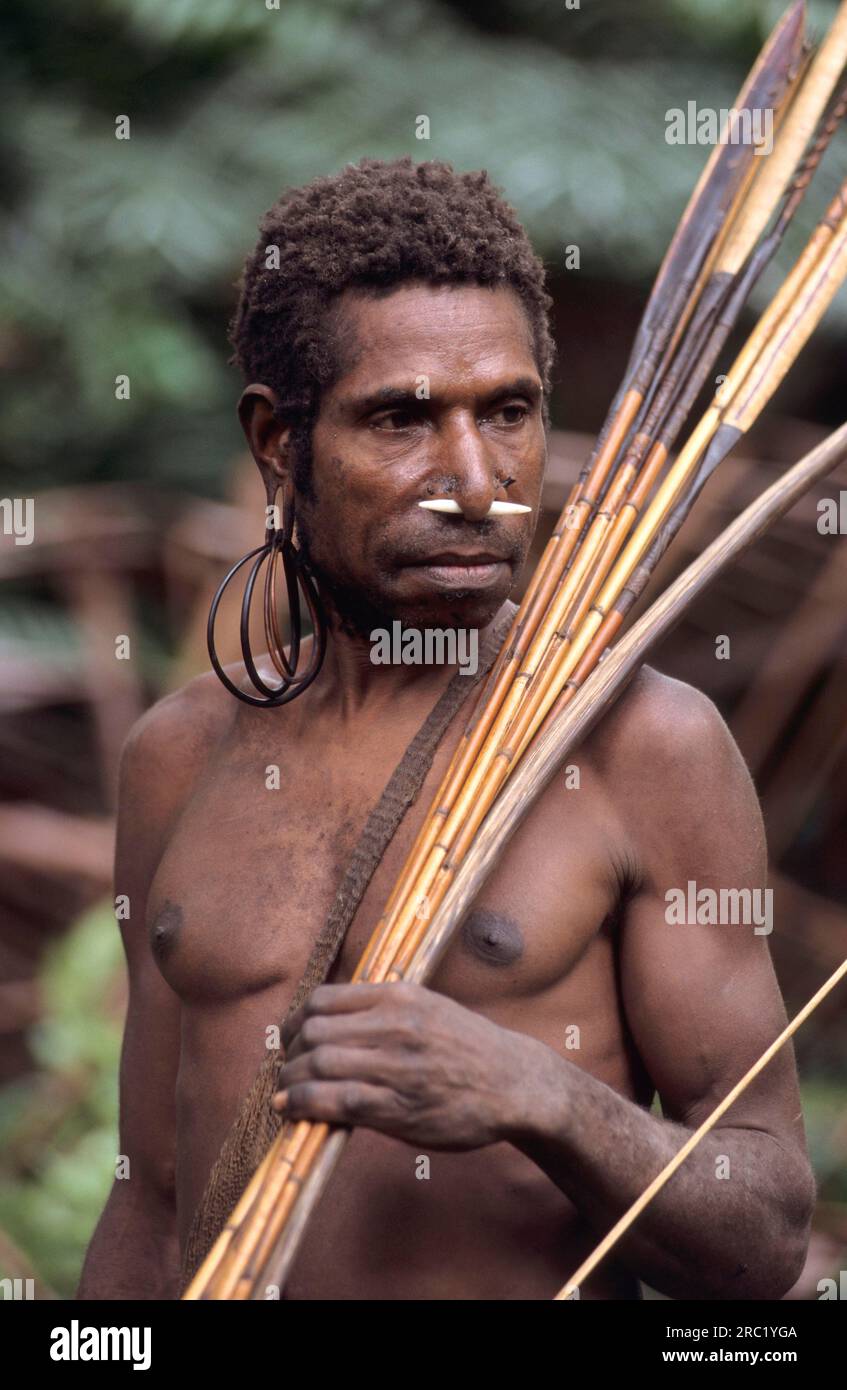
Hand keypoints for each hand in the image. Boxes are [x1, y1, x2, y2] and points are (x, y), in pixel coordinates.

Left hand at [273, 981, 546, 1150]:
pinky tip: (292, 1109)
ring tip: (285, 1092)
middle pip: (315, 1032)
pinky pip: (337, 1101)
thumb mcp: (429, 1007)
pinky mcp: (399, 1107)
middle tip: (286, 1068)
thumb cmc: (469, 1047)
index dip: (296, 1021)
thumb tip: (330, 1020)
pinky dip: (305, 1104)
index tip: (290, 1036)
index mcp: (400, 996)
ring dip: (291, 1080)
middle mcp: (396, 1026)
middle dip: (291, 1053)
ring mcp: (397, 1067)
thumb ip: (383, 1009)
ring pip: (320, 1065)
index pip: (323, 1000)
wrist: (515, 1083)